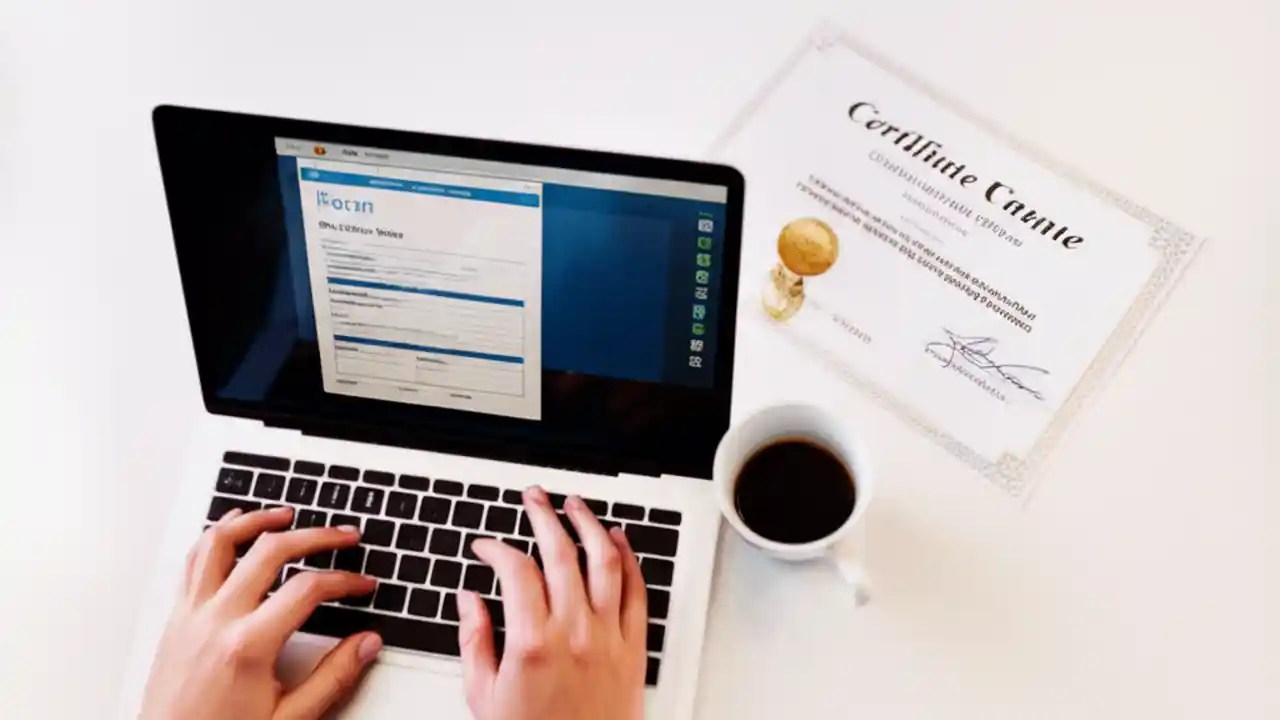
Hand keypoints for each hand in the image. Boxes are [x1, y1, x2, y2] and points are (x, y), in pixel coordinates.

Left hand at [141, 506, 382, 719]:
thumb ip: (332, 677)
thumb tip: (366, 644)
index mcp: (247, 647)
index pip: (307, 590)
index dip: (344, 580)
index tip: (362, 584)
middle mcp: (215, 621)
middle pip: (270, 551)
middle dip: (315, 536)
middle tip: (344, 536)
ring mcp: (190, 615)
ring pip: (221, 542)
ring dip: (258, 520)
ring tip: (287, 515)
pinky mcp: (175, 619)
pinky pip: (192, 561)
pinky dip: (216, 535)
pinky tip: (234, 529)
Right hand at [460, 487, 647, 719]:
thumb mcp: (483, 695)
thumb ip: (474, 639)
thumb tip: (468, 599)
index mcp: (532, 643)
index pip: (516, 570)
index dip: (497, 548)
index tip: (487, 546)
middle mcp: (574, 632)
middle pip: (561, 552)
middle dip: (543, 515)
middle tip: (533, 498)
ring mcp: (608, 637)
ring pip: (604, 561)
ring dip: (589, 524)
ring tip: (575, 505)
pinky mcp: (634, 647)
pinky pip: (637, 591)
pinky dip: (629, 559)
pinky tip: (618, 541)